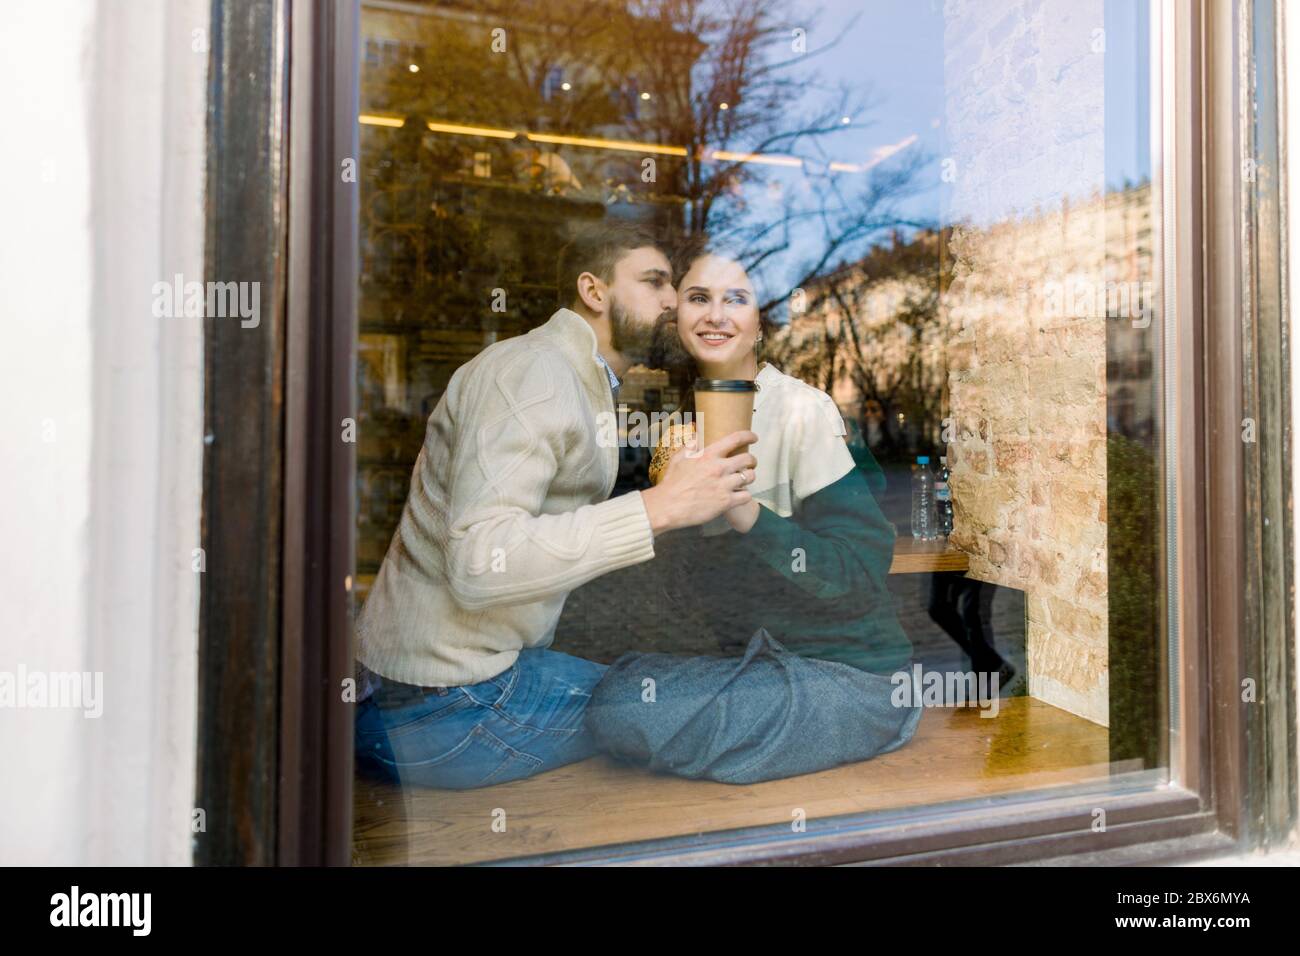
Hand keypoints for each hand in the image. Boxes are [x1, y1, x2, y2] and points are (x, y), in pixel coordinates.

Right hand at [641, 430, 757, 535]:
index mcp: (708, 455)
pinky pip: (746, 496)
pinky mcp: (726, 502)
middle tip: (750, 464)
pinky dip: (744, 495)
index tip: (753, 438)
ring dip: (748, 478)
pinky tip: (739, 495)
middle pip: (748, 459)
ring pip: (750, 477)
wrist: (667, 506)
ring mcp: (724, 485)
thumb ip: (690, 446)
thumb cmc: (671, 483)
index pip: (736, 439)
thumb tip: (697, 436)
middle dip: (752, 461)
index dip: (748, 436)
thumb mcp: (678, 458)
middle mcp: (719, 468)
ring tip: (744, 480)